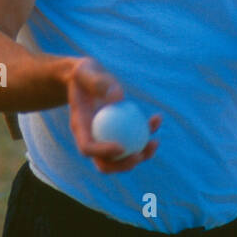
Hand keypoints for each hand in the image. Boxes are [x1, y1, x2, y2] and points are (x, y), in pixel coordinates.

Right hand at [67, 58, 160, 173]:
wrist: (84, 78)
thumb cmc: (84, 74)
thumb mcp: (86, 71)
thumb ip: (100, 83)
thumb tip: (119, 98)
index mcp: (79, 127)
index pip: (87, 148)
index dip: (103, 152)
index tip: (122, 147)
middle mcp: (90, 138)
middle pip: (104, 163)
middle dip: (123, 165)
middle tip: (140, 155)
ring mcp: (103, 138)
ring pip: (121, 157)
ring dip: (140, 155)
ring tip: (155, 143)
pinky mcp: (116, 133)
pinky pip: (131, 139)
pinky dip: (145, 133)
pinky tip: (157, 118)